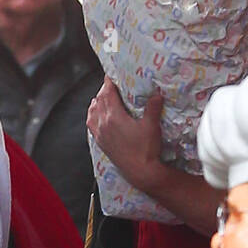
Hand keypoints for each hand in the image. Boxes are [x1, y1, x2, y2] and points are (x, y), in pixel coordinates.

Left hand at [86, 79, 163, 193]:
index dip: (109, 82)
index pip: (107, 93)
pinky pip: (91, 125)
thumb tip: (156, 94)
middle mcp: (103, 124)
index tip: (111, 76)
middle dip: (104, 90)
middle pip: (99, 101)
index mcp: (114, 116)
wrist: (140, 172)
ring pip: (92, 112)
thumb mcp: (151, 126)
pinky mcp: (101, 143)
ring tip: (101, 97)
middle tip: (110, 84)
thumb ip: (153, 107)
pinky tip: (95, 116)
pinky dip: (92, 116)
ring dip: (96, 102)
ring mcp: (100, 134)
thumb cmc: (146, 149)